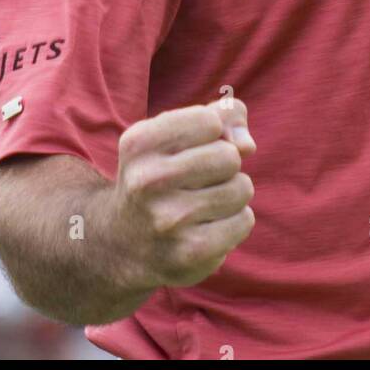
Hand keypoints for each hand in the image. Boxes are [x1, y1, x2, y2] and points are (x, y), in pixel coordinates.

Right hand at [109, 98, 256, 291]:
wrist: (122, 244)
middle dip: (225, 165)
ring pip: (242, 188)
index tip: (191, 148)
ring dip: (232, 194)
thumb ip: (222, 116)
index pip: (211, 121)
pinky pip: (244, 221)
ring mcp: (168, 221)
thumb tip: (247, 145)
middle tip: (199, 180)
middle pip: (230, 156)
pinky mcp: (190, 253)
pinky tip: (207, 227)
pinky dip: (235, 222)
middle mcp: (147, 181)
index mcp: (139, 144)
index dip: (212, 133)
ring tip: (203, 204)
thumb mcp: (175, 133)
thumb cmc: (162, 175)